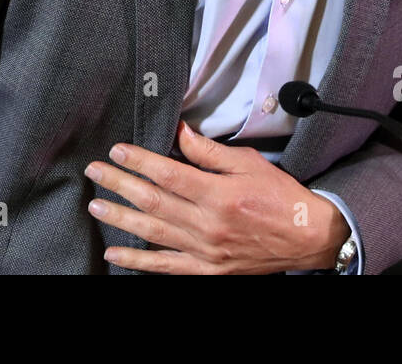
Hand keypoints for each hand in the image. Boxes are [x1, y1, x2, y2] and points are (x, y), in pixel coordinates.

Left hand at [84, 120, 350, 273]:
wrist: (307, 237)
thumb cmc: (280, 196)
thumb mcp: (249, 163)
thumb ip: (210, 152)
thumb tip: (180, 132)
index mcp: (218, 194)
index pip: (168, 174)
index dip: (138, 161)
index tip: (117, 151)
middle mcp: (207, 224)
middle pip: (152, 201)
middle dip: (119, 184)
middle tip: (95, 172)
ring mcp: (205, 250)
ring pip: (152, 232)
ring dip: (120, 218)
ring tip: (96, 205)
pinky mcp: (207, 269)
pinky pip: (165, 266)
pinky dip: (137, 261)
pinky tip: (115, 252)